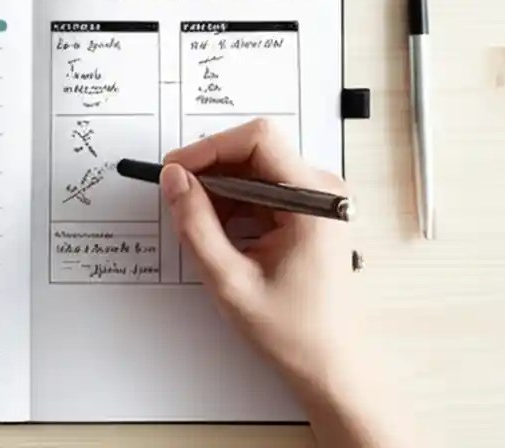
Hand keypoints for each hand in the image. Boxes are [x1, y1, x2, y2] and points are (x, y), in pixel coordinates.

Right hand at [160, 118, 358, 394]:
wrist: (330, 365)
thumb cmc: (294, 330)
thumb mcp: (230, 280)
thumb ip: (196, 225)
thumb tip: (174, 180)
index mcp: (314, 201)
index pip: (258, 140)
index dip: (210, 147)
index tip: (177, 170)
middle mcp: (322, 190)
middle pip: (254, 151)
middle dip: (209, 170)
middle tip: (178, 199)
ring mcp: (317, 200)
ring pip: (254, 169)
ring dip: (219, 189)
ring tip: (201, 228)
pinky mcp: (308, 211)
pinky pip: (262, 189)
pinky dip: (233, 203)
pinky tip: (220, 234)